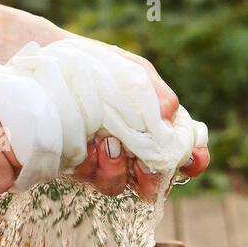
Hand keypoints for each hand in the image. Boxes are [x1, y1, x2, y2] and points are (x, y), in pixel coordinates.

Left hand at [70, 45, 209, 199]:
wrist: (53, 61)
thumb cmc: (100, 65)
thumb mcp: (133, 72)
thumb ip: (154, 93)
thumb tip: (168, 115)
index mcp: (153, 130)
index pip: (180, 154)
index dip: (192, 162)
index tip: (195, 160)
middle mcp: (130, 152)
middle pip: (151, 183)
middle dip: (152, 181)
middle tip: (147, 168)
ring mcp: (101, 161)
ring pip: (116, 185)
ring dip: (116, 170)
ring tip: (109, 145)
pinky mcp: (74, 164)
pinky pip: (86, 177)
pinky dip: (90, 164)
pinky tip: (88, 145)